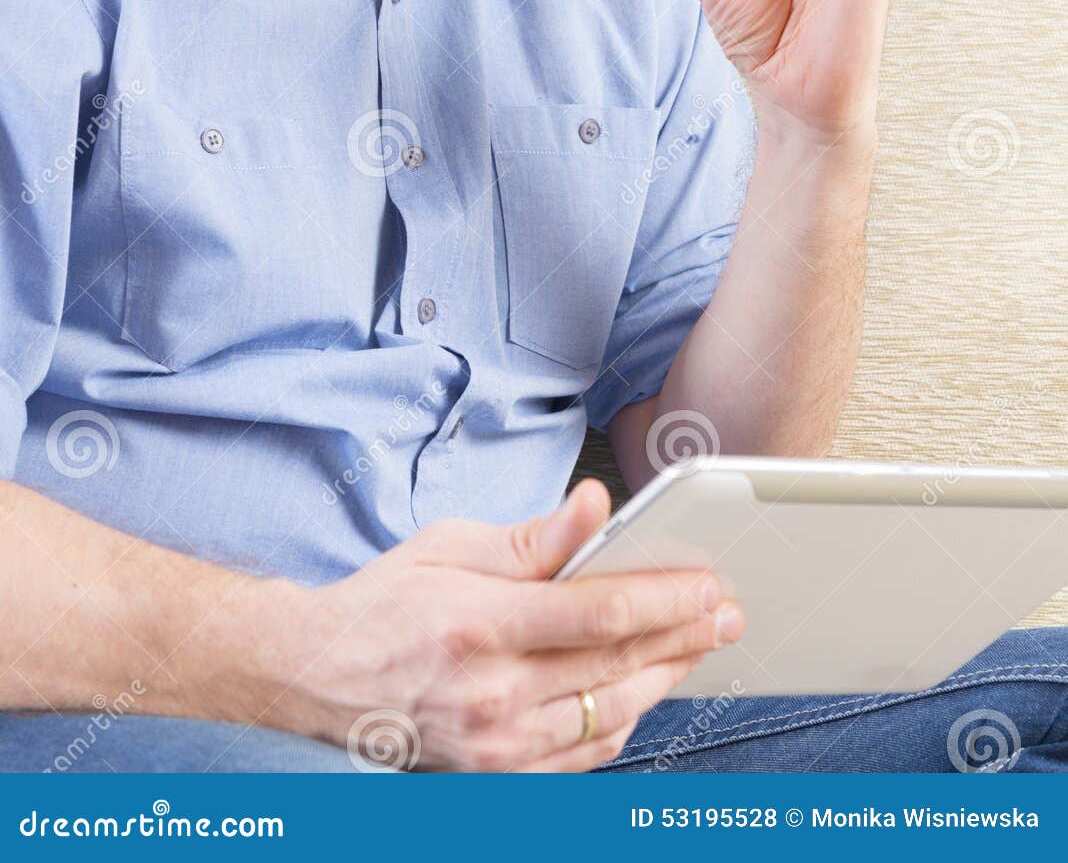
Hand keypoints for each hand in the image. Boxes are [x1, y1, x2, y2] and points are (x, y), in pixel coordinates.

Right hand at [260, 479, 743, 771]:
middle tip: (729, 612)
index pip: (598, 613)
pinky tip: (647, 690)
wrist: (321, 676)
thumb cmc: (386, 601)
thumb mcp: (450, 546)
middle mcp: (490, 694)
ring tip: (700, 647)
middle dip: (684, 636)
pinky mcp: (496, 775)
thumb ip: (534, 538)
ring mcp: (495, 745)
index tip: (707, 583)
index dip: (665, 598)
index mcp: (479, 625)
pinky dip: (623, 720)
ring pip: (609, 712)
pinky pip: (583, 753)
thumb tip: (597, 506)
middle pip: (615, 665)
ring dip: (665, 679)